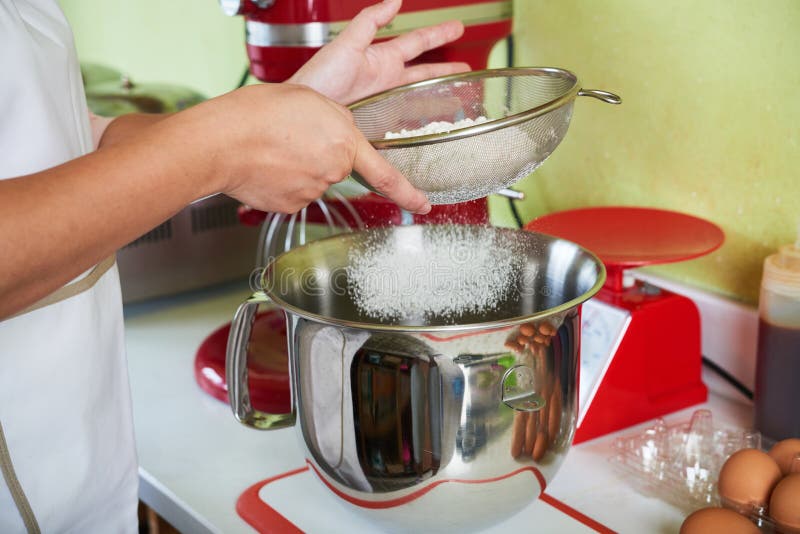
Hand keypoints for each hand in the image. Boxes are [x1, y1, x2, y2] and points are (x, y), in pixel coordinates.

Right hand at [182, 83, 429, 213]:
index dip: (408, 193)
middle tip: (288, 138)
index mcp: (343, 141)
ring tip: (271, 149)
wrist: (224, 140)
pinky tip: (265, 167)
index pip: (385, 175)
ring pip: (311, 179)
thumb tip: (333, 139)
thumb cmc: (259, 114)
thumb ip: (333, 121)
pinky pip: (292, 193)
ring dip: (297, 167)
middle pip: (333, 165)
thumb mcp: (310, 100)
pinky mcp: (291, 206)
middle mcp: (333, 170)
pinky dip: (281, 182)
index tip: (422, 205)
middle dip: (316, 155)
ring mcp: (312, 191)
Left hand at [289, 0, 468, 104]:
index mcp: (381, 58)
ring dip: (440, 96)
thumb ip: (370, 21)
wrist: (306, 110)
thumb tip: (394, 0)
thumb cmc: (318, 77)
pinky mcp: (382, 122)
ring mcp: (385, 102)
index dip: (438, 35)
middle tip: (468, 67)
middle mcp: (386, 79)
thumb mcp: (346, 43)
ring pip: (420, 96)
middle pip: (425, 71)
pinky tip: (434, 124)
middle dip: (446, 68)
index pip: (417, 43)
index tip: (458, 28)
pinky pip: (407, 121)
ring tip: (461, 97)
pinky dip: (422, 121)